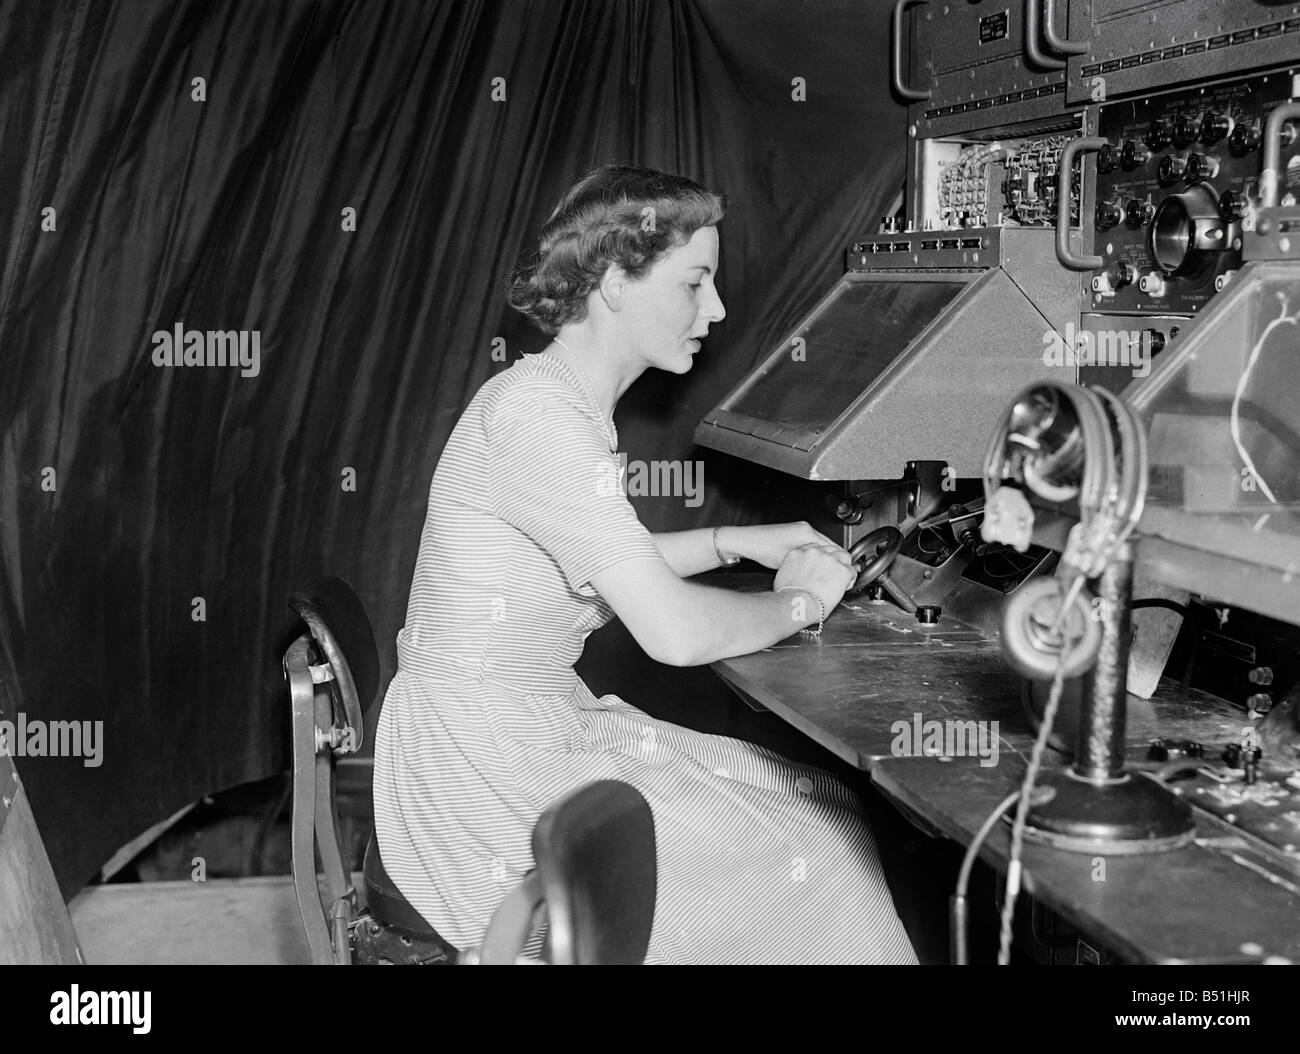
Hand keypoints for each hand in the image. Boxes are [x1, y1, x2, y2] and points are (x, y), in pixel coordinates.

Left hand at [728, 521, 844, 569]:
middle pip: (826, 544)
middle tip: (836, 572)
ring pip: (818, 544)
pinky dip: (812, 553)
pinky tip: (810, 563)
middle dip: (831, 558)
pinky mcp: (792, 532)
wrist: (746, 542)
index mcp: (806, 532)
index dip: (838, 560)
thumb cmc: (763, 550)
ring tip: (824, 569)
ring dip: (822, 556)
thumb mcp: (789, 561)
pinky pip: (809, 543)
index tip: (843, 569)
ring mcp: (798, 529)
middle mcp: (804, 528)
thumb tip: (820, 571)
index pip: (832, 546)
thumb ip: (808, 564)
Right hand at [773, 542, 858, 622]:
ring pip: (844, 556)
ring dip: (843, 566)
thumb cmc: (787, 596)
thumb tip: (797, 577)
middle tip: (832, 572)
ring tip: (841, 578)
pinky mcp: (842, 569)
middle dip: (832, 560)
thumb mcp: (782, 578)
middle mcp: (814, 552)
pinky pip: (852, 570)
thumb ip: (792, 571)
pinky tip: (846, 585)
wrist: (796, 604)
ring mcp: (829, 559)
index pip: (813, 548)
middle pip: (829, 549)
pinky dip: (850, 578)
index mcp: (798, 553)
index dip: (819, 557)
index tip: (820, 565)